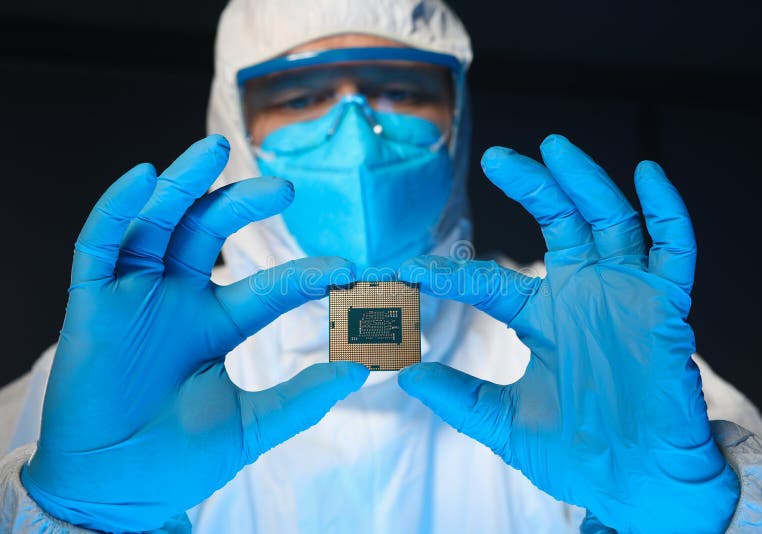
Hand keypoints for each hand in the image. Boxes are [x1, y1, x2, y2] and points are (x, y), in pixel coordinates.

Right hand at [21, 136, 367, 531]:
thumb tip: (360, 370)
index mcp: (214, 325)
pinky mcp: (90, 303)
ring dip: (184, 184)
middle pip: (209, 232)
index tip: (351, 271)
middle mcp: (176, 300)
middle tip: (287, 188)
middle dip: (243, 203)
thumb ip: (301, 398)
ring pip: (157, 224)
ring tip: (214, 150)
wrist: (115, 494)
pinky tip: (144, 178)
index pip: (267, 286)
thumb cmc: (175, 460)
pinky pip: (98, 245)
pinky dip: (117, 209)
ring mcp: (134, 297)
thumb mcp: (249, 426)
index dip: (306, 274)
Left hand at [397, 135, 738, 532]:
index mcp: (543, 318)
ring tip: (553, 148)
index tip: (404, 270)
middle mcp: (583, 295)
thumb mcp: (508, 424)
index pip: (488, 282)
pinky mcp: (667, 308)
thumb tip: (408, 375)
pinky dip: (667, 212)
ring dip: (585, 182)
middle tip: (496, 158)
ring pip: (610, 221)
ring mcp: (626, 296)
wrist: (640, 488)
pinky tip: (649, 175)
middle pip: (558, 223)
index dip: (448, 274)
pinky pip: (675, 251)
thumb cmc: (581, 456)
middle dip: (531, 187)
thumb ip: (461, 399)